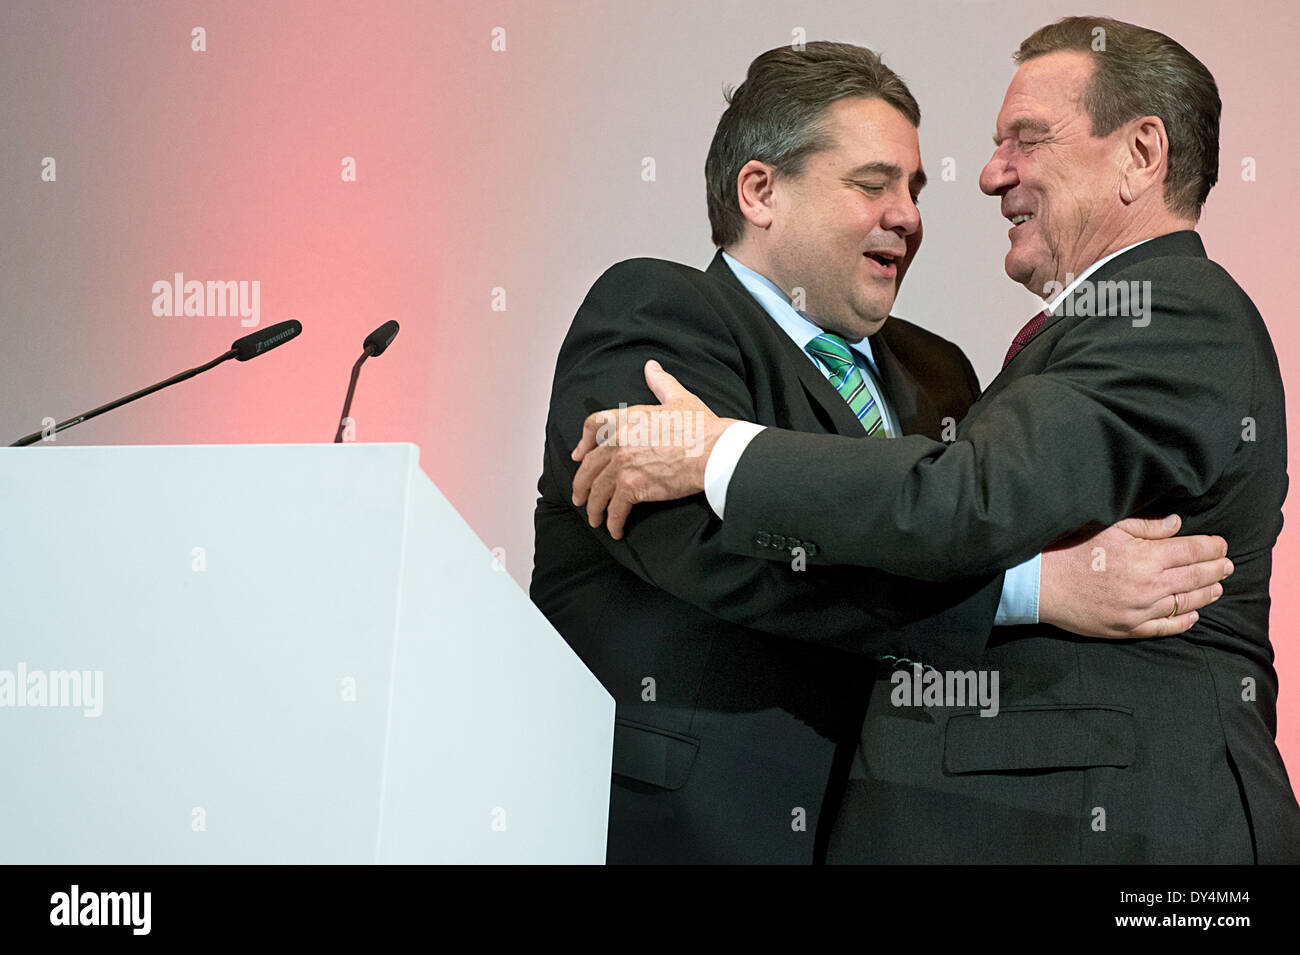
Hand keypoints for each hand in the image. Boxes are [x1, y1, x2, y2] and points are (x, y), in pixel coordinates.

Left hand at [571, 360, 734, 538]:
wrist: (714, 451)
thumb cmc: (702, 426)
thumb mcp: (679, 398)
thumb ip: (661, 383)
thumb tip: (651, 366)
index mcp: (627, 418)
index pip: (592, 426)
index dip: (583, 443)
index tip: (579, 455)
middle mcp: (619, 440)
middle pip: (589, 465)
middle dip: (582, 484)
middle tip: (580, 497)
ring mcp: (622, 465)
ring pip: (597, 491)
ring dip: (594, 508)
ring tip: (595, 519)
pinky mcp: (632, 488)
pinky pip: (615, 509)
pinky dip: (613, 522)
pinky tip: (615, 530)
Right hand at [1039, 514, 1231, 637]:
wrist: (1041, 584)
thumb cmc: (1070, 550)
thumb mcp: (1108, 527)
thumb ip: (1146, 526)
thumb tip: (1177, 524)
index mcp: (1146, 557)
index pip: (1193, 551)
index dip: (1212, 547)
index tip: (1222, 545)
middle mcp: (1149, 586)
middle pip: (1195, 577)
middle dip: (1216, 569)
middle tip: (1228, 565)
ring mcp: (1140, 610)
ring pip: (1186, 603)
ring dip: (1206, 594)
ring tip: (1217, 587)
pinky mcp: (1128, 628)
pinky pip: (1166, 627)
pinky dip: (1184, 620)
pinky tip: (1193, 614)